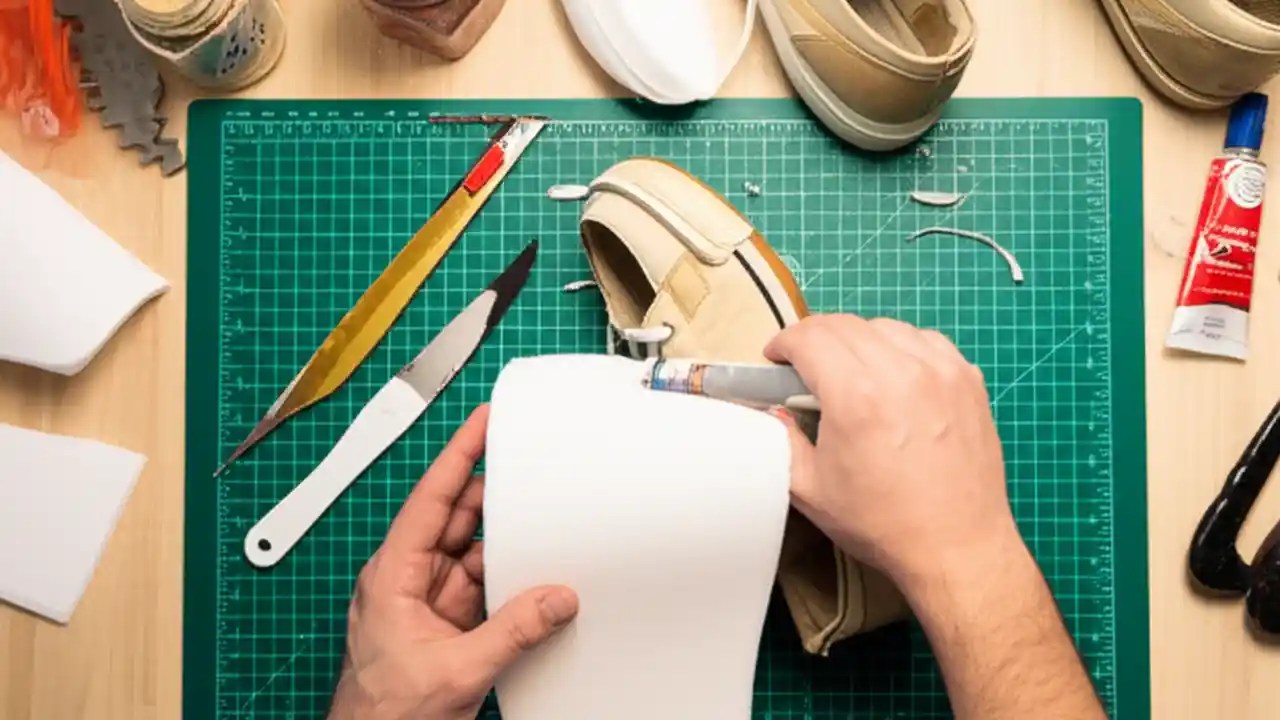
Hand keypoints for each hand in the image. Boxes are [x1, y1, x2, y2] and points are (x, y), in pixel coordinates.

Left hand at [329, 405, 578, 719]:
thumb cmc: (382, 715)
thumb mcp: (455, 670)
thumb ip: (511, 632)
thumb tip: (555, 599)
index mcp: (392, 575)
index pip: (431, 499)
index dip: (458, 456)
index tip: (482, 423)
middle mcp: (407, 581)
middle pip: (456, 522)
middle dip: (494, 501)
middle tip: (531, 474)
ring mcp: (427, 605)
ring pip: (473, 558)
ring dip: (506, 552)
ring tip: (542, 536)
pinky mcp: (446, 629)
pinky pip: (483, 592)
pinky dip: (508, 586)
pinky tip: (533, 583)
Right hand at [766, 315, 1016, 586]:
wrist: (957, 547)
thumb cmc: (882, 524)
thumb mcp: (810, 489)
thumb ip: (782, 440)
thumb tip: (773, 411)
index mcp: (856, 396)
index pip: (809, 337)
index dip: (783, 343)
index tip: (776, 359)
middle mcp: (901, 372)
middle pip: (844, 325)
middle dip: (815, 339)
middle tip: (805, 367)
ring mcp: (942, 371)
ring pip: (886, 327)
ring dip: (858, 340)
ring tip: (851, 371)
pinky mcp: (968, 380)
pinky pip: (926, 341)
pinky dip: (902, 348)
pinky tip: (894, 375)